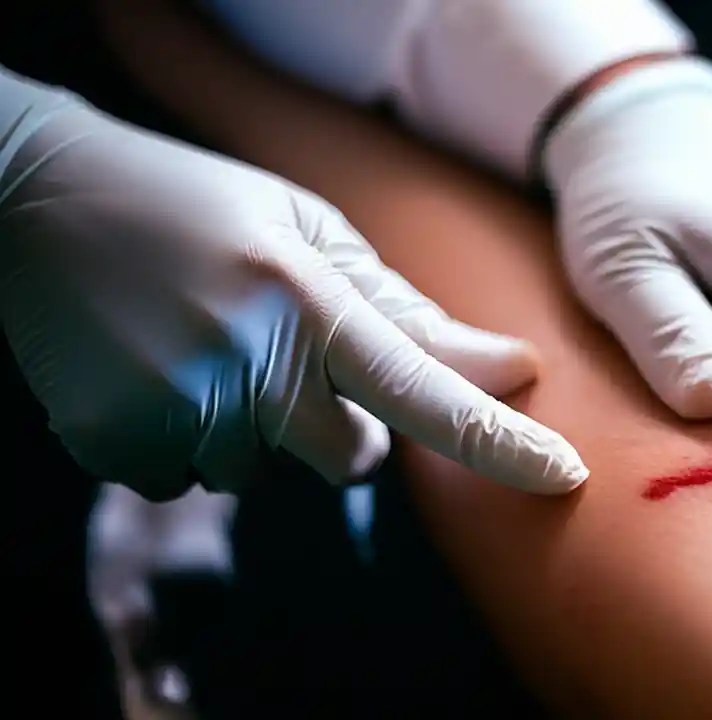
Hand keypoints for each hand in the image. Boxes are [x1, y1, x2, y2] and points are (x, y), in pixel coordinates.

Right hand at [0, 72, 586, 499]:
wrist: (36, 197)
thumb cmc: (199, 207)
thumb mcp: (309, 234)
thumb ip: (408, 312)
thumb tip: (513, 367)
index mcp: (307, 297)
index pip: (423, 384)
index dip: (496, 440)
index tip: (562, 474)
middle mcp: (247, 360)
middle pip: (351, 458)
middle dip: (335, 422)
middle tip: (276, 347)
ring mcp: (175, 408)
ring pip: (262, 471)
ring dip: (248, 426)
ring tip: (198, 342)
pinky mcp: (112, 443)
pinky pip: (187, 479)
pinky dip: (180, 439)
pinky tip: (153, 369)